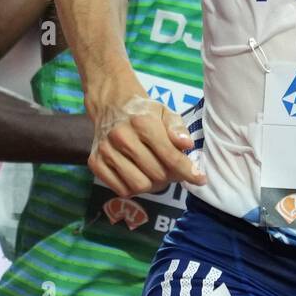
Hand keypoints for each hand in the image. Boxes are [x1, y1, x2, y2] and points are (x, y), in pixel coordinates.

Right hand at [89, 91, 203, 195]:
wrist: (111, 105)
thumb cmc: (143, 112)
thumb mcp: (165, 112)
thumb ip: (178, 128)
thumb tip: (187, 145)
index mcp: (143, 122)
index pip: (170, 156)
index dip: (188, 171)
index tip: (200, 179)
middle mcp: (122, 137)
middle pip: (157, 175)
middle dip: (170, 176)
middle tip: (172, 170)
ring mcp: (106, 151)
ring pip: (139, 186)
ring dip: (153, 185)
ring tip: (155, 172)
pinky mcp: (95, 163)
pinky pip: (121, 190)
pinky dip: (134, 188)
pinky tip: (139, 174)